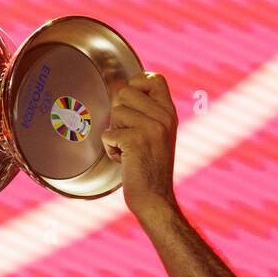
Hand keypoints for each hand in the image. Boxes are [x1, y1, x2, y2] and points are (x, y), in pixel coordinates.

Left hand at [101, 72, 178, 220]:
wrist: (154, 198)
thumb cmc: (149, 167)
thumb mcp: (157, 133)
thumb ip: (146, 112)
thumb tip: (120, 91)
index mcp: (170, 112)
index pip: (154, 78)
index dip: (136, 84)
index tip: (131, 104)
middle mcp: (164, 116)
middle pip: (125, 92)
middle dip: (119, 114)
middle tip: (129, 135)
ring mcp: (152, 128)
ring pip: (115, 112)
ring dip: (114, 133)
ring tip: (128, 150)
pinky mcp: (136, 140)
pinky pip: (108, 134)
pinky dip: (110, 149)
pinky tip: (124, 160)